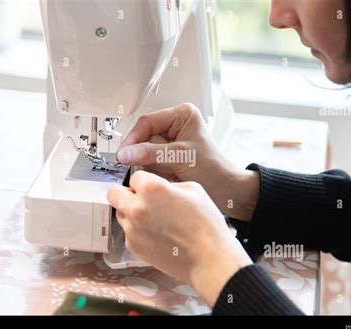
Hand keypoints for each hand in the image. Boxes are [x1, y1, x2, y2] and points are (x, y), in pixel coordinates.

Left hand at [107, 170, 251, 306]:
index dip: (144, 180)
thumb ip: (168, 184)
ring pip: (120, 212)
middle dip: (126, 192)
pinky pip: (128, 231)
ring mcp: (132, 228)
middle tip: (139, 197)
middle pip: (114, 192)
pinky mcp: (133, 246)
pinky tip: (157, 233)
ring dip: (131, 212)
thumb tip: (158, 186)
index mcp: (152, 189)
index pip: (134, 176)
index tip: (149, 185)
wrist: (208, 259)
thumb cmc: (206, 226)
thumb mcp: (194, 190)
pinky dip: (138, 230)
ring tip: (154, 218)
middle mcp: (137, 207)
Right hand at [117, 103, 258, 220]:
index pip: (147, 122)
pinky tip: (167, 175)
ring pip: (145, 152)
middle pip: (144, 137)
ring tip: (168, 172)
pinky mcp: (168, 158)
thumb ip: (151, 153)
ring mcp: (170, 143)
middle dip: (145, 154)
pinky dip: (155, 171)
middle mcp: (174, 126)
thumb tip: (126, 153)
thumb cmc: (214, 169)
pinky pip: (150, 163)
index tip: (124, 153)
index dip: (134, 138)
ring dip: (152, 164)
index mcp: (182, 115)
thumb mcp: (181, 157)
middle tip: (148, 165)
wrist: (226, 190)